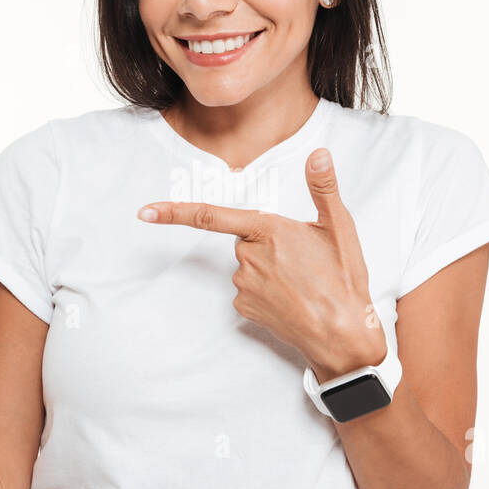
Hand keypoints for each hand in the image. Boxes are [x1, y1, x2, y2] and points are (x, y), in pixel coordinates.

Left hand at [136, 147, 386, 380]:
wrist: (342, 334)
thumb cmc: (343, 280)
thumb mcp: (340, 227)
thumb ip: (323, 187)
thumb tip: (319, 154)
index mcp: (268, 231)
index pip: (212, 217)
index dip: (174, 213)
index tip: (145, 212)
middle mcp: (250, 258)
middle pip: (244, 239)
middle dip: (266, 243)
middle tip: (302, 257)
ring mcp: (245, 286)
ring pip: (247, 265)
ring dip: (268, 268)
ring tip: (302, 280)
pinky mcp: (245, 308)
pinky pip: (248, 290)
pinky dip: (265, 290)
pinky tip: (291, 297)